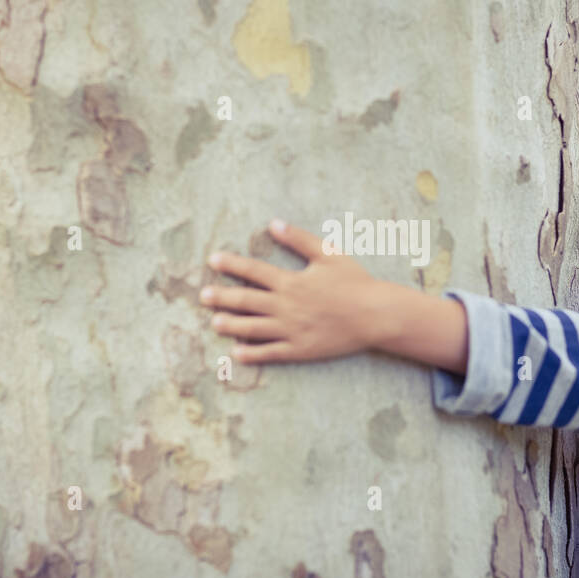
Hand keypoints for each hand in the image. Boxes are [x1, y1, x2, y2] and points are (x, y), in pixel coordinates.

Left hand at [200, 219, 385, 363]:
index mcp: (291, 282)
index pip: (254, 271)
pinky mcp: (300, 349)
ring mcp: (291, 330)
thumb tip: (274, 223)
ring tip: (214, 322)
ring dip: (231, 325)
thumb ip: (299, 239)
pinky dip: (252, 354)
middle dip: (222, 297)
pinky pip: (270, 353)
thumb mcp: (328, 253)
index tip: (213, 260)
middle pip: (246, 301)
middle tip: (203, 295)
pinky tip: (237, 353)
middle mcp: (286, 307)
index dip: (232, 264)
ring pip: (253, 328)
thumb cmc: (355, 282)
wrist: (375, 315)